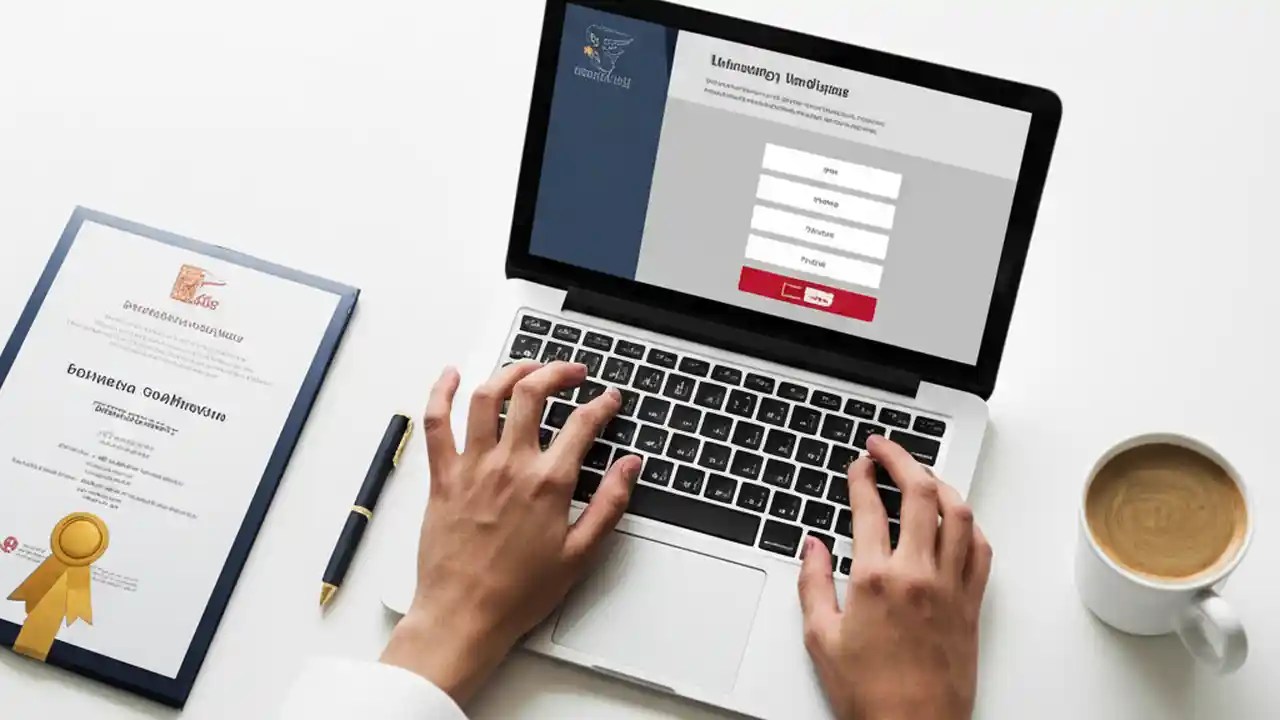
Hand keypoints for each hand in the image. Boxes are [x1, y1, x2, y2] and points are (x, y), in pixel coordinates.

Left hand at [381, 361, 640, 703]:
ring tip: (527, 367)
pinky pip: (437, 423)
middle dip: (558, 372)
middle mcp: (509, 465)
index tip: (609, 399)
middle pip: (533, 393)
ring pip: (487, 396)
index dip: (602, 404)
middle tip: (572, 373)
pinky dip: (441, 393)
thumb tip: (630, 466)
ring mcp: (472, 466)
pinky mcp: (442, 477)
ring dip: (509, 372)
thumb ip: (611, 504)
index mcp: (548, 483)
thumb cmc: (518, 592)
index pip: (582, 424)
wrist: (464, 616)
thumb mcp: (581, 553)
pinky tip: (450, 376)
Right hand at [798, 435, 992, 719]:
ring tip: (922, 472)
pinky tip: (957, 518)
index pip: (869, 507)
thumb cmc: (869, 693)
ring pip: (958, 514)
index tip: (859, 463)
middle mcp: (917, 575)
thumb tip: (812, 547)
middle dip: (901, 459)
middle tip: (886, 447)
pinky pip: (981, 549)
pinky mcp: (972, 604)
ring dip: (940, 482)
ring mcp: (950, 587)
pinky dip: (970, 524)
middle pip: (919, 493)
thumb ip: (812, 583)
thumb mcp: (820, 638)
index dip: (862, 475)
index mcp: (874, 580)